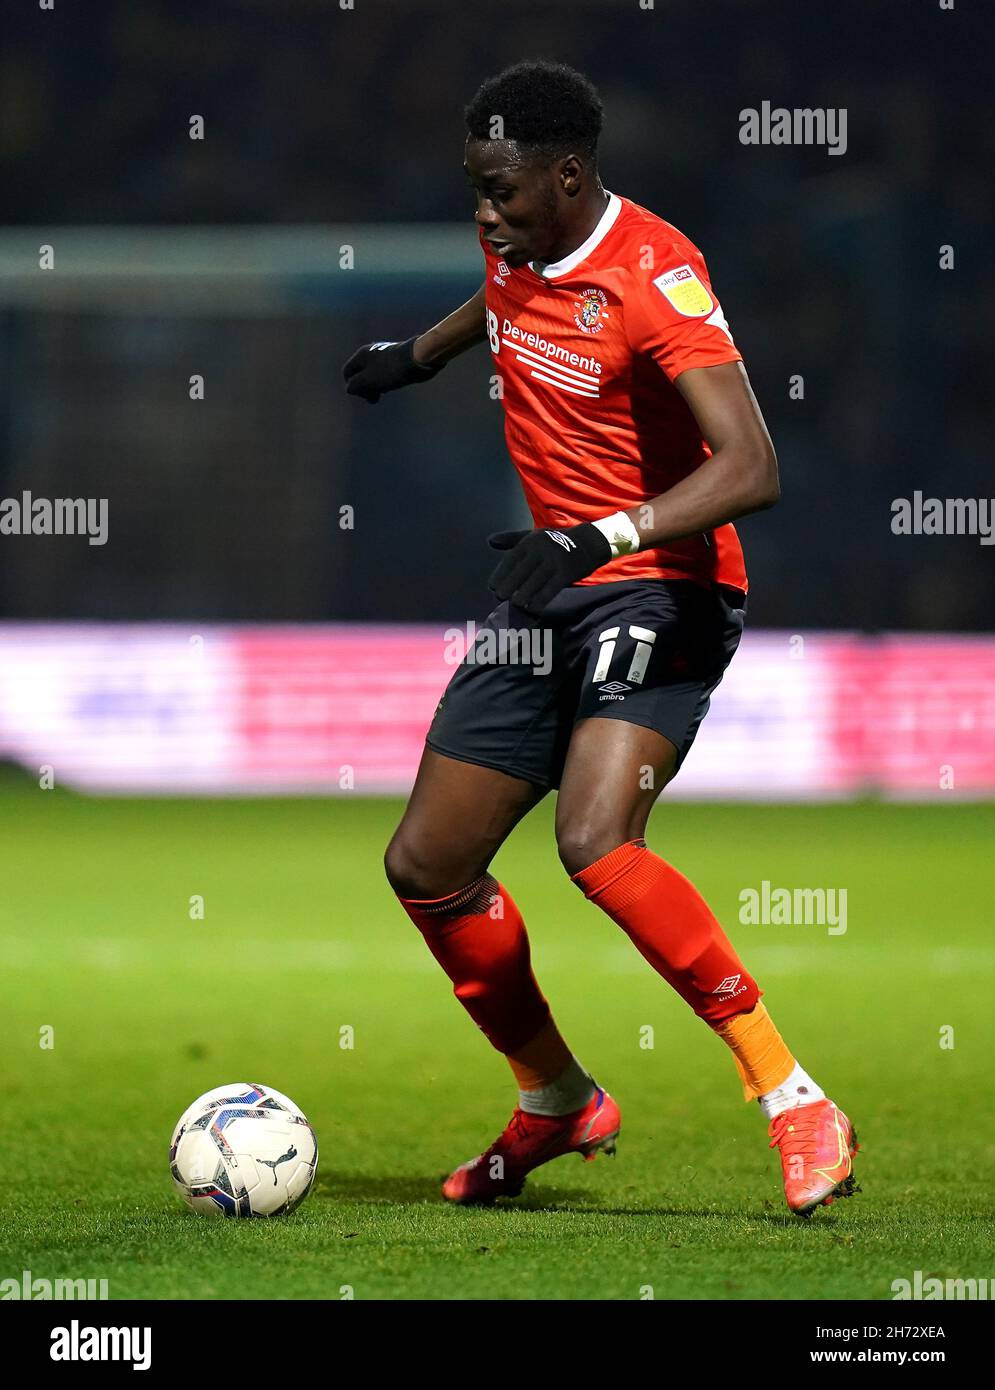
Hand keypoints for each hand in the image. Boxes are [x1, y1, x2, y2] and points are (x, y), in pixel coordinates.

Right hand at [342, 336, 442, 403]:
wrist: (417, 358)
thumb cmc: (390, 371)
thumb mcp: (367, 381)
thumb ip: (355, 386)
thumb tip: (350, 389)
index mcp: (361, 355)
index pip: (347, 373)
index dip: (352, 387)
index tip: (365, 395)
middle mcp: (370, 352)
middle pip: (360, 373)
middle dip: (364, 388)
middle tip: (374, 399)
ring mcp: (383, 354)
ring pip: (373, 373)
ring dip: (375, 386)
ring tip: (384, 392)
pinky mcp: (396, 358)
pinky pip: (384, 371)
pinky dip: (385, 380)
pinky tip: (393, 384)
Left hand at [487, 524, 612, 615]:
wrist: (588, 542)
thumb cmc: (555, 541)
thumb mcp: (534, 536)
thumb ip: (511, 539)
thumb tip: (489, 541)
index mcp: (531, 541)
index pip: (511, 559)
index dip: (500, 574)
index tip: (492, 586)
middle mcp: (542, 549)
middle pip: (521, 572)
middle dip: (508, 586)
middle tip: (500, 597)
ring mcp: (555, 561)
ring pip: (535, 582)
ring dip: (522, 595)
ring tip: (515, 603)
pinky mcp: (567, 573)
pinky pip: (550, 589)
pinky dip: (540, 600)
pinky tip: (532, 608)